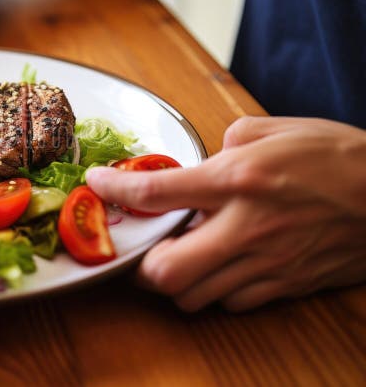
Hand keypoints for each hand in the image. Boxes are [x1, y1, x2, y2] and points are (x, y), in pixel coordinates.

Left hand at [85, 116, 365, 311]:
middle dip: (141, 264)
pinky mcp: (285, 286)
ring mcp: (266, 264)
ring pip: (194, 296)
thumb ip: (222, 147)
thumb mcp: (270, 130)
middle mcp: (244, 228)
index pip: (155, 193)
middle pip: (165, 272)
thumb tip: (196, 164)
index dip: (115, 189)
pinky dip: (213, 288)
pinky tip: (219, 266)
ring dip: (176, 279)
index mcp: (236, 180)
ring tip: (181, 255)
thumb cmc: (335, 156)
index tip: (99, 184)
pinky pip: (231, 302)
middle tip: (143, 245)